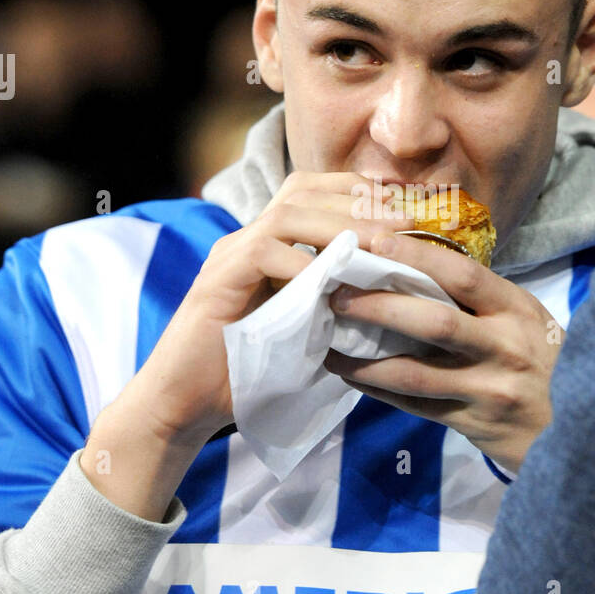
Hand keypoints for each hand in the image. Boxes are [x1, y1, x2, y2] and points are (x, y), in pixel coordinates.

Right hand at [128, 172, 414, 448]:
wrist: (186, 404)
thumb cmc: (250, 372)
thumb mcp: (306, 329)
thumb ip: (336, 302)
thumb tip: (396, 294)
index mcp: (269, 244)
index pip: (313, 192)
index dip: (359, 192)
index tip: (407, 208)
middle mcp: (247, 239)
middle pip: (303, 189)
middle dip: (359, 200)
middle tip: (409, 220)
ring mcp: (229, 256)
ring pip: (286, 215)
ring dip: (340, 226)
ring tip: (383, 244)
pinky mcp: (216, 281)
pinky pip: (262, 253)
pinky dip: (303, 264)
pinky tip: (336, 282)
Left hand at [323, 231, 565, 474]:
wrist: (580, 427)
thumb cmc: (544, 360)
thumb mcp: (526, 319)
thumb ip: (481, 298)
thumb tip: (416, 262)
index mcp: (519, 310)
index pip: (463, 276)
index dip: (416, 256)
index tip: (372, 241)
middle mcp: (506, 348)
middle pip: (434, 322)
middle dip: (380, 307)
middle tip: (337, 295)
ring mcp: (489, 389)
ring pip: (416, 373)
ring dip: (366, 358)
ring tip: (329, 344)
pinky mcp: (474, 424)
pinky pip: (416, 405)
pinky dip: (380, 389)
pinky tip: (351, 375)